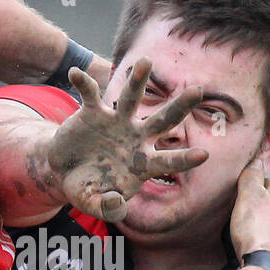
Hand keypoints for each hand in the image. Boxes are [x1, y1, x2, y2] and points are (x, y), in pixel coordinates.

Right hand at [48, 59, 208, 222]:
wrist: (65, 171)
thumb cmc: (87, 188)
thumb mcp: (93, 202)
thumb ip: (107, 208)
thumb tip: (116, 203)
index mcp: (143, 162)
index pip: (169, 160)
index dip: (185, 159)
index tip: (204, 155)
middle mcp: (136, 137)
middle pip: (164, 120)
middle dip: (181, 106)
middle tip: (198, 90)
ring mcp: (116, 122)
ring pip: (131, 99)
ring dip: (138, 81)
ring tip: (145, 61)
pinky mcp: (93, 112)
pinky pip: (90, 94)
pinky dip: (84, 84)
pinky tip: (76, 74)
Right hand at [229, 161, 269, 269]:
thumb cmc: (257, 232)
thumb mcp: (248, 196)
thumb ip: (252, 175)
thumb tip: (256, 159)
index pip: (264, 184)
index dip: (248, 192)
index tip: (237, 203)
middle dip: (257, 211)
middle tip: (240, 222)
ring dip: (264, 229)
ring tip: (248, 240)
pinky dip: (269, 244)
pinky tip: (259, 251)